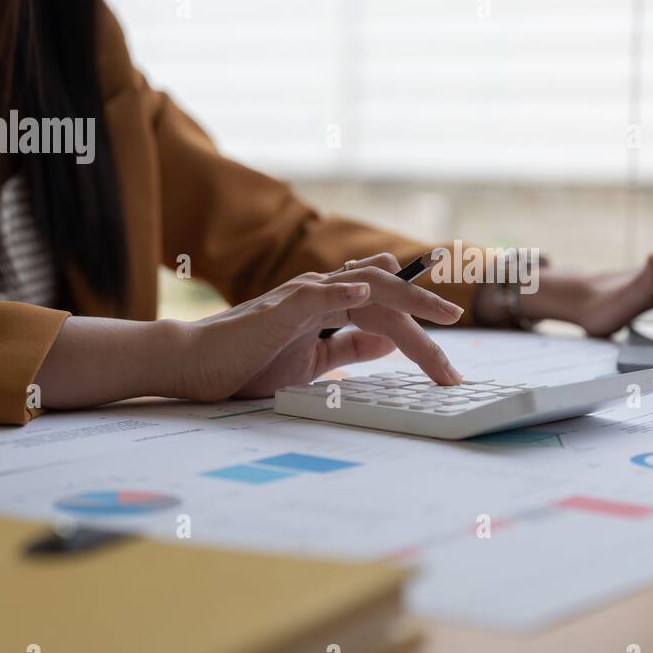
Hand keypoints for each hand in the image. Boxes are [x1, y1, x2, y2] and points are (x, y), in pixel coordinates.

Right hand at [176, 253, 464, 399]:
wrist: (196, 365)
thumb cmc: (248, 362)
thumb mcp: (312, 361)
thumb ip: (348, 347)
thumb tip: (388, 342)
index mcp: (329, 303)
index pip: (385, 301)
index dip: (419, 309)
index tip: (451, 323)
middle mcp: (321, 292)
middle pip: (387, 294)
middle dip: (426, 312)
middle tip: (455, 334)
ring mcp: (301, 296)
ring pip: (366, 288)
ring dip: (406, 298)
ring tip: (439, 314)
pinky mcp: (279, 310)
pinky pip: (317, 296)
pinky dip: (345, 290)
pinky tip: (370, 291)